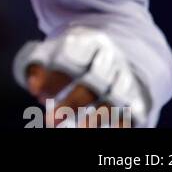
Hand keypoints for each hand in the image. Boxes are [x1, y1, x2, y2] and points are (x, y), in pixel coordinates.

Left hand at [15, 26, 150, 126]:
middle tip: (50, 120)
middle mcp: (110, 58)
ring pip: (114, 99)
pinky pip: (133, 112)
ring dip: (95, 118)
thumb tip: (32, 86)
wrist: (118, 49)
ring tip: (76, 130)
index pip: (71, 57)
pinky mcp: (139, 96)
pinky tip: (107, 131)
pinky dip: (121, 124)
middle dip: (71, 103)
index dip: (54, 77)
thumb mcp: (56, 48)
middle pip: (93, 81)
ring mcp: (126, 77)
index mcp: (88, 41)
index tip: (37, 94)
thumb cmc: (75, 53)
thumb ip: (38, 64)